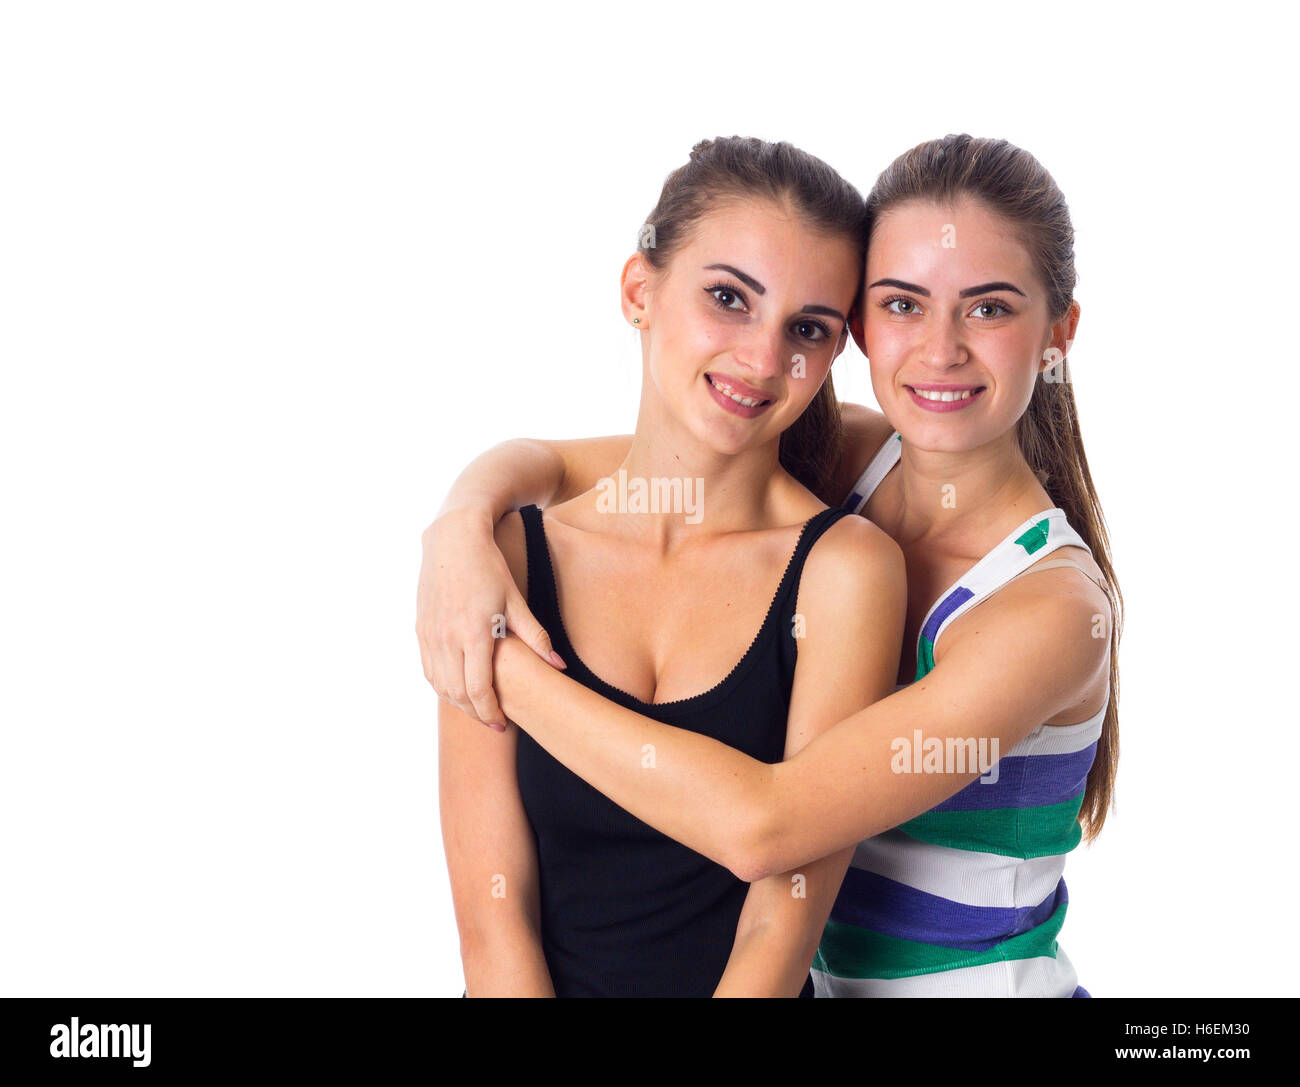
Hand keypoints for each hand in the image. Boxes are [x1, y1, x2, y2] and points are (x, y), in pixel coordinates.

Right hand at [417, 508, 564, 729]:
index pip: (479, 689)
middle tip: (494, 722)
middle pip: (458, 694)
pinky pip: (429, 670)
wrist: (452, 540)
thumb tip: (560, 667)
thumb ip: (536, 637)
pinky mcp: (421, 630)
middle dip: (476, 714)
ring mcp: (430, 635)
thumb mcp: (515, 600)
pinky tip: (458, 689)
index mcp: (474, 633)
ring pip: (440, 686)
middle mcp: (447, 638)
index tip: (504, 724)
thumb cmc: (489, 567)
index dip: (491, 713)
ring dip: (459, 703)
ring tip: (479, 709)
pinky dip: (443, 686)